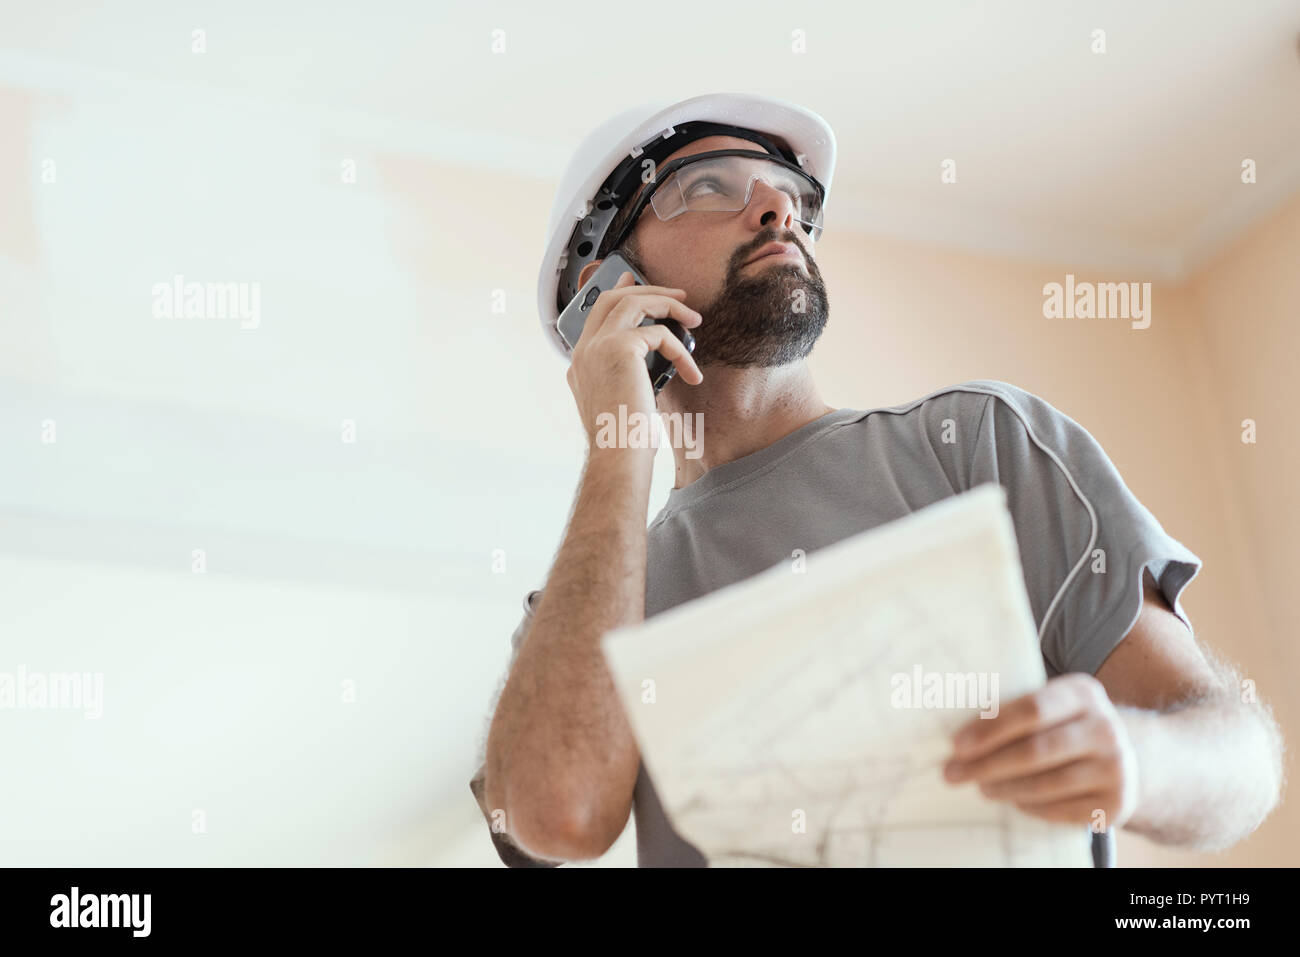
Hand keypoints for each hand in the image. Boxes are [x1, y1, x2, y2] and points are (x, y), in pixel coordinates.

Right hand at [565, 271, 702, 448]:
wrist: (618, 456)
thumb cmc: (625, 440)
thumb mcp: (624, 399)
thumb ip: (627, 374)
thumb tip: (650, 357)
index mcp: (581, 363)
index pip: (596, 315)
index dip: (617, 294)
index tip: (632, 281)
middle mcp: (583, 351)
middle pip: (612, 299)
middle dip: (647, 290)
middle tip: (678, 294)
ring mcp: (597, 347)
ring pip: (633, 302)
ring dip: (667, 304)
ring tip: (694, 318)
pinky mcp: (619, 348)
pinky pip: (658, 333)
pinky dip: (681, 349)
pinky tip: (692, 372)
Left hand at [943, 673, 1139, 830]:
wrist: (1126, 758)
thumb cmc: (1067, 726)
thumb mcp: (1053, 705)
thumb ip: (1016, 710)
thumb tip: (960, 734)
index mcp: (1083, 693)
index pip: (1032, 709)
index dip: (991, 728)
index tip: (957, 744)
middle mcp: (1105, 729)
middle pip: (1035, 750)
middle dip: (987, 763)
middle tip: (953, 772)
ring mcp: (1115, 768)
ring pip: (1045, 784)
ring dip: (1004, 787)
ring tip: (980, 786)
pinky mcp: (1115, 804)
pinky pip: (1060, 809)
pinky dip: (1029, 806)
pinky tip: (1012, 800)